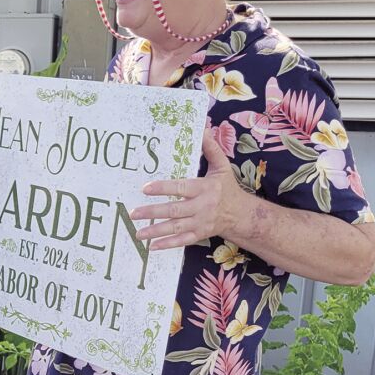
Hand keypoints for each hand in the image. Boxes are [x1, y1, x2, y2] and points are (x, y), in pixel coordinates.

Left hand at [130, 129, 246, 249]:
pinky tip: (152, 246)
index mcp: (205, 188)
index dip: (163, 188)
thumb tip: (202, 127)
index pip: (181, 188)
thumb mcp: (222, 166)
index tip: (145, 188)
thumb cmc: (226, 188)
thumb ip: (210, 149)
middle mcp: (202, 207)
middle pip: (174, 210)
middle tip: (133, 213)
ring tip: (138, 233)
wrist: (241, 214)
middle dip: (153, 212)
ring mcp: (200, 223)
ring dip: (156, 231)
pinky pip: (182, 242)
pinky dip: (167, 245)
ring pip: (176, 228)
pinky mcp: (199, 235)